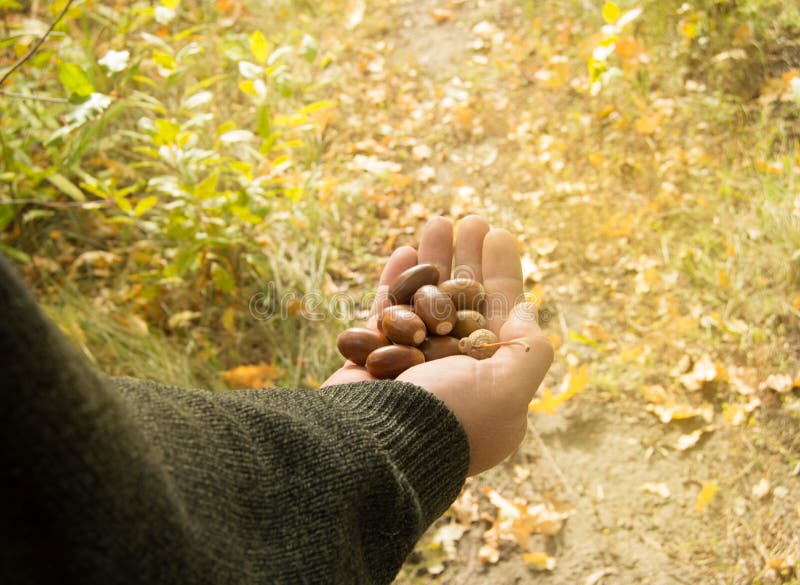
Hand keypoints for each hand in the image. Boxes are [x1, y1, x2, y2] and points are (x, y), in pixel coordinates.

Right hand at [322, 215, 553, 475]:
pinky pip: (385, 312)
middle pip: (462, 302)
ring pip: (424, 301)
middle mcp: (449, 372)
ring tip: (437, 220)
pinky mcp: (371, 359)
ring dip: (432, 260)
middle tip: (470, 220)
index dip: (503, 273)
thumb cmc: (447, 418)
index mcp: (487, 383)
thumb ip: (528, 351)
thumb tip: (530, 312)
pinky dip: (395, 282)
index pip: (501, 316)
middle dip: (468, 259)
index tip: (500, 234)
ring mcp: (409, 364)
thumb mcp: (507, 391)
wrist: (374, 446)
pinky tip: (404, 251)